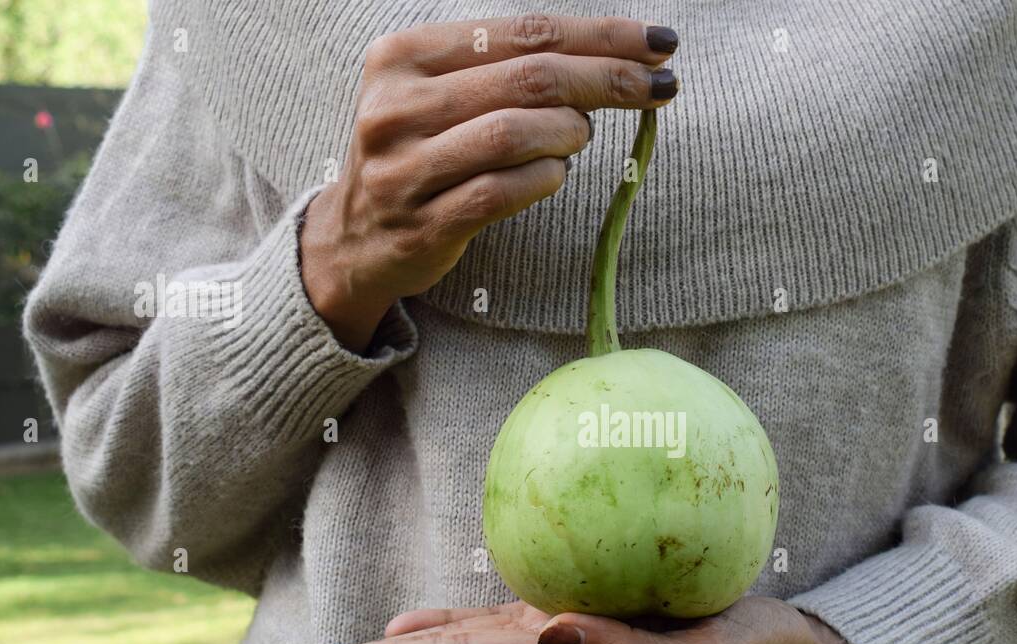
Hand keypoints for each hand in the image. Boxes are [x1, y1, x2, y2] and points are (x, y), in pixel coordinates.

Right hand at [300, 14, 679, 350]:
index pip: (521, 32)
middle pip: (528, 79)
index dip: (598, 35)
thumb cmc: (419, 155)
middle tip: (662, 84)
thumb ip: (505, 70)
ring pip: (516, 134)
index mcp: (405, 56)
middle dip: (608, 79)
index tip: (657, 42)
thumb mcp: (440, 95)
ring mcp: (406, 168)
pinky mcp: (423, 224)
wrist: (354, 238)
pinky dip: (544, 180)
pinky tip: (557, 175)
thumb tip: (609, 55)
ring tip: (581, 137)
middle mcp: (398, 107)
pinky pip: (503, 193)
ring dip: (570, 134)